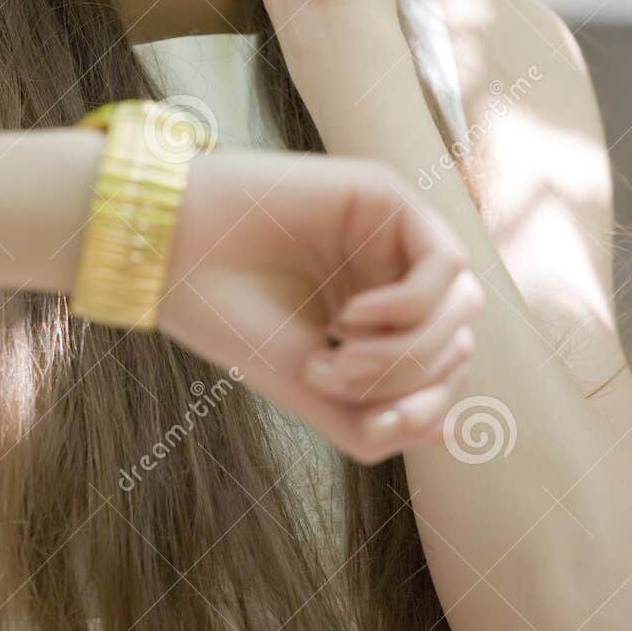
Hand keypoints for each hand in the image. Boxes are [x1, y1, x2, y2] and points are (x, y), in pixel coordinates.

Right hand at [157, 148, 484, 464]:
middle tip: (331, 380)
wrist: (170, 254)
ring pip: (461, 306)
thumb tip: (453, 435)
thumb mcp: (309, 386)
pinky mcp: (386, 195)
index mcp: (379, 316)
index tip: (375, 428)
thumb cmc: (228, 317)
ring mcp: (392, 233)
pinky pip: (444, 264)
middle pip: (459, 340)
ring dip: (407, 351)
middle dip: (409, 382)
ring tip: (337, 355)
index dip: (430, 409)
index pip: (448, 368)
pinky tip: (348, 315)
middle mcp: (392, 271)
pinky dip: (408, 309)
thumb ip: (378, 417)